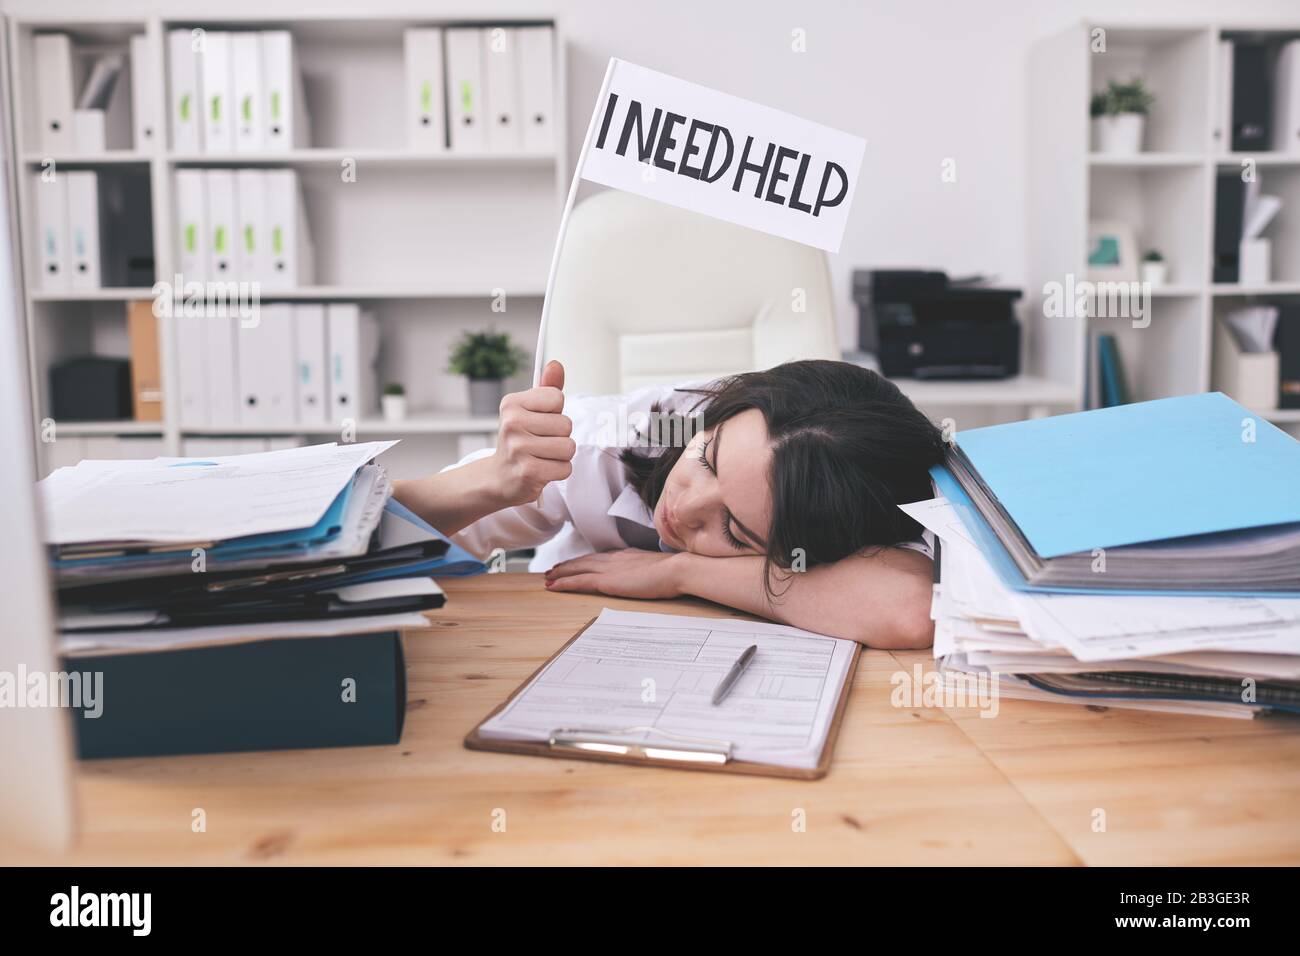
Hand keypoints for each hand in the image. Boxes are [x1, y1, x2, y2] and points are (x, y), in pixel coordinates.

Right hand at [490, 359, 575, 506]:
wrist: (500, 477)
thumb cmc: (521, 439)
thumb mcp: (531, 410)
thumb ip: (547, 388)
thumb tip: (556, 365)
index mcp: (512, 404)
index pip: (557, 398)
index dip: (555, 412)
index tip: (539, 421)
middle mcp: (511, 423)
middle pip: (566, 424)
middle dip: (560, 436)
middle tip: (540, 443)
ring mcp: (518, 448)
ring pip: (568, 447)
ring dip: (561, 455)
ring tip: (542, 456)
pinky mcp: (528, 472)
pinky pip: (565, 468)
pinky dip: (558, 471)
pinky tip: (541, 470)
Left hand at [544, 549, 687, 599]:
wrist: (678, 569)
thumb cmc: (675, 572)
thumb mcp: (659, 569)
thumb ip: (648, 571)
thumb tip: (649, 575)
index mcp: (627, 555)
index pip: (600, 557)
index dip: (585, 561)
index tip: (575, 564)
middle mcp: (615, 558)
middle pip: (584, 560)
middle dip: (567, 565)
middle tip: (553, 570)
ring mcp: (610, 568)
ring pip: (578, 568)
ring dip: (561, 573)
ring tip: (548, 577)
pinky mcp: (607, 581)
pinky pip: (579, 581)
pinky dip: (564, 583)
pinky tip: (553, 587)